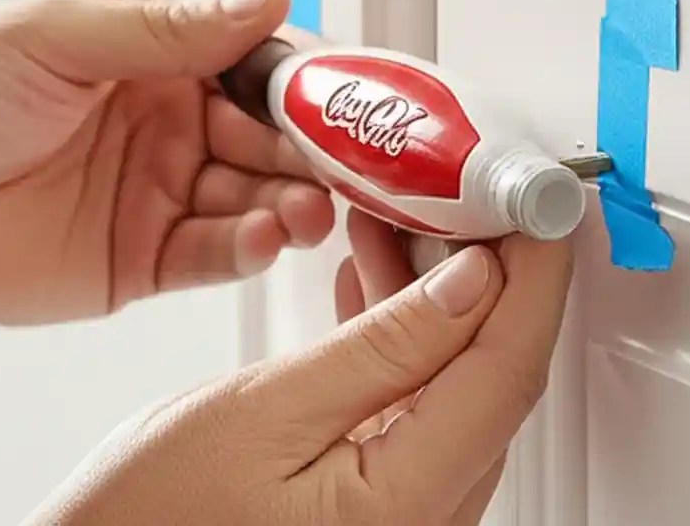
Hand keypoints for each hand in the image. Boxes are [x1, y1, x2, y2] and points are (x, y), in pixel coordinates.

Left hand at [0, 0, 334, 323]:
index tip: (346, 100)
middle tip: (347, 167)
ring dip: (292, 204)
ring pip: (254, 199)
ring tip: (308, 210)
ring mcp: (162, 193)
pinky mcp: (145, 260)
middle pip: (270, 138)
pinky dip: (247, 248)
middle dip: (312, 154)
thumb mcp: (61, 36)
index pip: (255, 64)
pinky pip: (214, 255)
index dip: (304, 84)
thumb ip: (169, 28)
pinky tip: (263, 237)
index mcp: (156, 56)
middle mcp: (171, 124)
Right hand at [23, 213, 574, 524]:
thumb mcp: (263, 412)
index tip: (539, 207)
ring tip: (406, 220)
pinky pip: (417, 408)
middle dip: (491, 275)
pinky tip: (378, 287)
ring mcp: (403, 516)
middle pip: (492, 376)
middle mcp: (425, 522)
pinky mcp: (375, 503)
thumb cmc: (150, 518)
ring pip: (456, 386)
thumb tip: (468, 282)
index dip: (533, 279)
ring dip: (442, 299)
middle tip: (471, 196)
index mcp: (406, 507)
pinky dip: (405, 340)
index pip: (505, 370)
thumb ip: (379, 350)